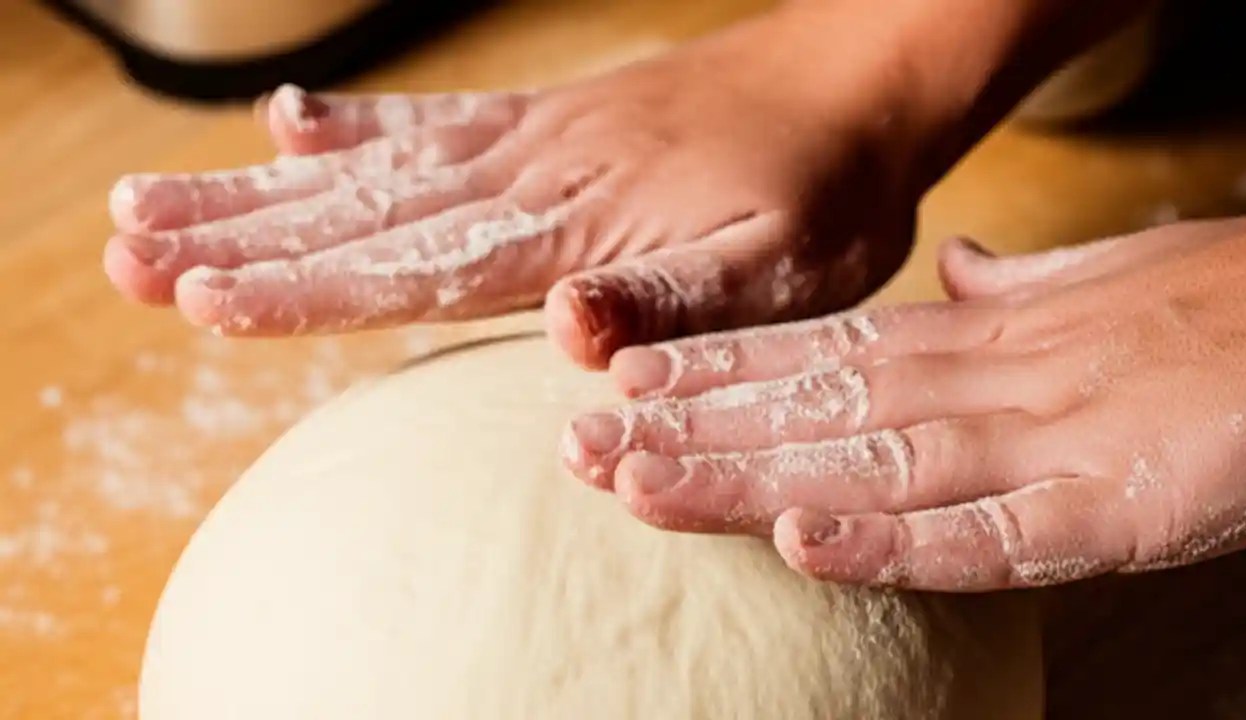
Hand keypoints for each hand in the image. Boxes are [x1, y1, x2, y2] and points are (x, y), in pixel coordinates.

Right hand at [104, 7, 920, 367]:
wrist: (858, 81)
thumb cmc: (825, 191)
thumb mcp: (781, 271)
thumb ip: (675, 304)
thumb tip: (566, 330)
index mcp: (576, 228)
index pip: (416, 265)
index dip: (306, 289)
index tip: (200, 299)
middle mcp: (533, 176)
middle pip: (363, 214)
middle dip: (240, 239)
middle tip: (124, 252)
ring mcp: (533, 139)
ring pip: (373, 169)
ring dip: (260, 193)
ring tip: (153, 204)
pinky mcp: (548, 120)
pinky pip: (434, 120)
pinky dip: (355, 125)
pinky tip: (288, 124)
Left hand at [562, 212, 1245, 590]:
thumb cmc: (1225, 311)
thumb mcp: (1098, 293)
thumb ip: (1012, 298)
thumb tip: (952, 279)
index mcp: (982, 340)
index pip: (818, 353)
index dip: (715, 370)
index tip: (620, 379)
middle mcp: (988, 385)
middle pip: (812, 408)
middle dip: (690, 429)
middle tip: (577, 443)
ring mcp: (1045, 445)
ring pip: (865, 462)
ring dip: (746, 477)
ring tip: (637, 482)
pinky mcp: (1114, 511)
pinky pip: (986, 538)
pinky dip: (892, 542)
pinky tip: (801, 542)